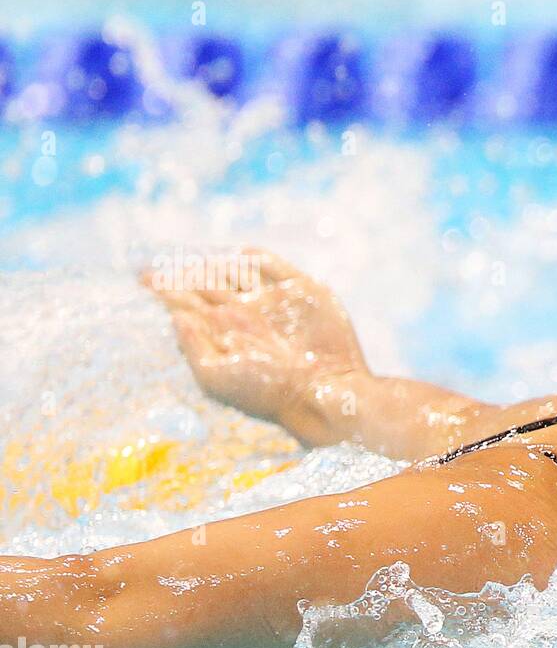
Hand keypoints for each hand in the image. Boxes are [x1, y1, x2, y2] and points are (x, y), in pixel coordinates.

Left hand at [141, 247, 368, 425]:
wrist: (324, 392)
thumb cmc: (268, 393)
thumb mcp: (216, 378)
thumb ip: (192, 347)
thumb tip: (174, 315)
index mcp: (222, 337)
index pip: (187, 306)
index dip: (164, 290)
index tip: (141, 277)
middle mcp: (245, 317)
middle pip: (206, 286)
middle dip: (181, 275)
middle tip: (155, 267)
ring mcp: (272, 303)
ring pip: (236, 273)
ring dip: (215, 265)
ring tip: (196, 263)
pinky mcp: (301, 292)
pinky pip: (275, 267)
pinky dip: (258, 258)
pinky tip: (242, 255)